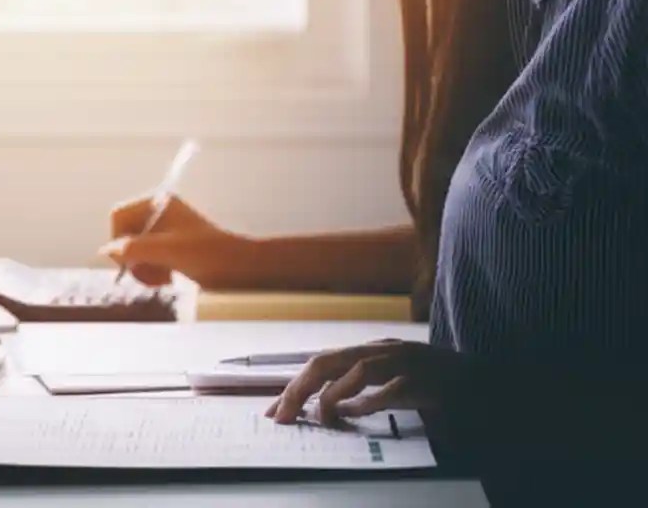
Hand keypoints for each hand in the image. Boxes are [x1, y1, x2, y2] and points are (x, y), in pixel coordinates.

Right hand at [99, 196, 251, 288]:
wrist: (240, 267)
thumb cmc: (208, 253)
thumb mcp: (167, 250)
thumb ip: (134, 248)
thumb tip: (105, 250)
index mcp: (157, 203)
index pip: (119, 216)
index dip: (118, 239)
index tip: (128, 261)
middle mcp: (158, 214)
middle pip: (124, 235)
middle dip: (132, 258)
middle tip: (145, 275)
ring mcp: (164, 232)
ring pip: (134, 251)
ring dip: (142, 269)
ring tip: (160, 279)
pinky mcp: (170, 249)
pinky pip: (146, 260)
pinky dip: (151, 272)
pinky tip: (166, 279)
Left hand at [266, 341, 475, 425]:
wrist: (495, 386)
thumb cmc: (444, 390)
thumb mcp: (396, 385)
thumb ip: (364, 393)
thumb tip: (329, 413)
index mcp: (374, 350)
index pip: (322, 362)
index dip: (294, 386)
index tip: (275, 411)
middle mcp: (385, 350)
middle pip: (326, 361)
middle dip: (298, 390)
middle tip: (281, 418)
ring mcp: (407, 362)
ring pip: (354, 369)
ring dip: (329, 397)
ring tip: (318, 420)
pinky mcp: (427, 381)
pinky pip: (389, 389)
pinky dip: (366, 402)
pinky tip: (352, 416)